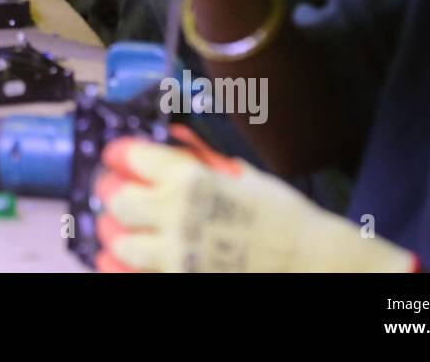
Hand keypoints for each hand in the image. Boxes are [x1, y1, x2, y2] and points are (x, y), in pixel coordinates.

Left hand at [96, 124, 416, 272]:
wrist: (313, 262)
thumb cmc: (282, 217)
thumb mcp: (239, 175)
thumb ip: (197, 163)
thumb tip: (165, 149)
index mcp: (191, 179)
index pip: (132, 157)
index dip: (119, 154)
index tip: (117, 157)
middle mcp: (177, 214)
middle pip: (119, 199)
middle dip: (115, 193)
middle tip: (116, 191)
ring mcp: (176, 253)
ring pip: (119, 240)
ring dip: (115, 231)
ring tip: (119, 226)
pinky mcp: (178, 281)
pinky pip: (129, 274)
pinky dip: (119, 265)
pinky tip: (119, 257)